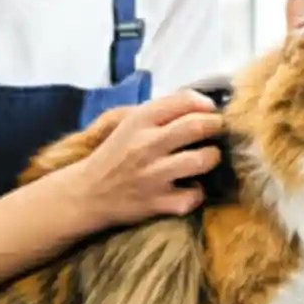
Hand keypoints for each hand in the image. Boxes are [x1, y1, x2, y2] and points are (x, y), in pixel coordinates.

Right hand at [73, 90, 224, 226]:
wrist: (87, 193)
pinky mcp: (157, 202)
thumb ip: (159, 113)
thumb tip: (200, 104)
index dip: (204, 103)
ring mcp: (153, 175)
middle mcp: (147, 144)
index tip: (210, 110)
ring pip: (201, 160)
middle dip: (216, 125)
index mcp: (139, 120)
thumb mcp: (127, 123)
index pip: (182, 101)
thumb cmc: (114, 154)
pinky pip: (192, 196)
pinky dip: (196, 193)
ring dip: (212, 157)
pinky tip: (190, 188)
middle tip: (217, 129)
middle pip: (196, 126)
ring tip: (209, 157)